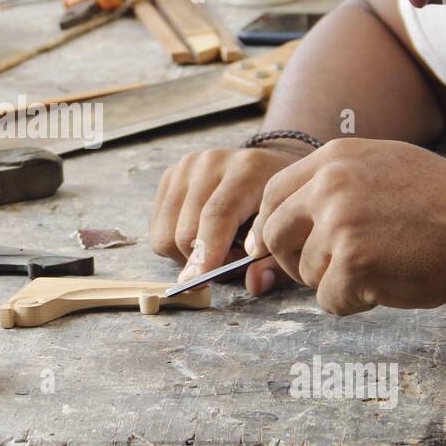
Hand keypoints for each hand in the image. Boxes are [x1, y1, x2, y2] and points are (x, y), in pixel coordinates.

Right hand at [151, 144, 308, 294]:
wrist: (270, 167)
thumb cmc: (278, 206)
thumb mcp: (287, 232)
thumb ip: (275, 263)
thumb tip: (254, 284)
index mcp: (247, 169)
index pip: (217, 215)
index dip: (207, 252)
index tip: (197, 282)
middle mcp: (211, 161)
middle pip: (186, 230)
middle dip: (205, 260)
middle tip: (233, 259)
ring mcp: (186, 167)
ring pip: (165, 234)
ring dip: (189, 254)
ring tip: (219, 247)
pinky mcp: (170, 176)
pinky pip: (157, 229)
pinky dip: (176, 244)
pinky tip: (202, 236)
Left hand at [246, 138, 445, 313]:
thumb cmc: (442, 201)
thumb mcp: (382, 165)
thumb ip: (334, 181)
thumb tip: (287, 213)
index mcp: (333, 159)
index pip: (272, 194)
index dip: (269, 225)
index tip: (272, 245)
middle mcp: (329, 187)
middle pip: (275, 235)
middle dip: (292, 259)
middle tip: (325, 270)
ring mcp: (339, 225)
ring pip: (304, 271)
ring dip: (333, 281)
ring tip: (376, 269)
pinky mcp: (353, 265)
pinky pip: (329, 299)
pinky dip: (352, 303)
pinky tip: (384, 286)